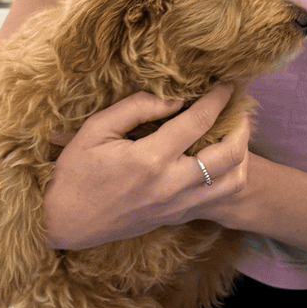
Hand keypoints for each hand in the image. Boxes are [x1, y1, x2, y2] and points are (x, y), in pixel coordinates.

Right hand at [42, 85, 247, 248]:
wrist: (64, 223)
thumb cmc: (75, 172)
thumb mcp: (96, 130)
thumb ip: (137, 108)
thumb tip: (175, 97)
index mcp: (149, 160)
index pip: (198, 121)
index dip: (217, 98)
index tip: (226, 84)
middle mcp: (171, 185)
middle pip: (229, 154)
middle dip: (241, 125)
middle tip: (238, 109)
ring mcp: (177, 205)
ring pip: (233, 181)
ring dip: (241, 154)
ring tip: (234, 134)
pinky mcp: (177, 217)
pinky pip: (219, 198)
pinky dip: (230, 176)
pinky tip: (220, 159)